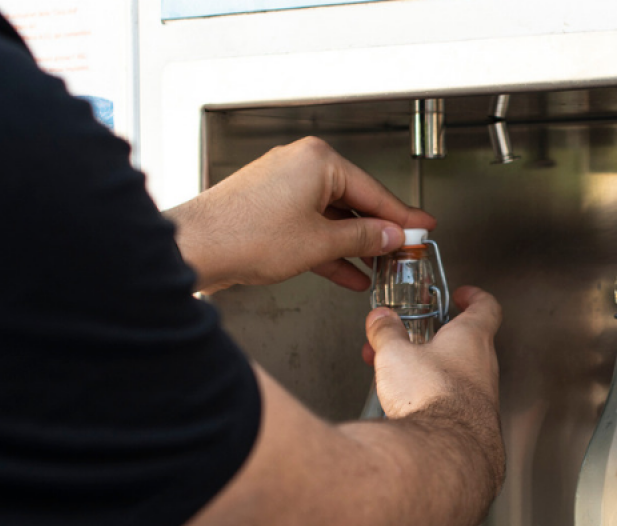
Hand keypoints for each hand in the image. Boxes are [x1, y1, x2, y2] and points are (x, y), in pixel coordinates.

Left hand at [164, 136, 433, 294]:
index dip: (402, 216)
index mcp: (317, 161)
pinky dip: (329, 247)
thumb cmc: (244, 235)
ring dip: (355, 245)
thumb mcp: (320, 242)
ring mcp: (282, 186)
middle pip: (354, 201)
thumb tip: (389, 236)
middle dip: (378, 232)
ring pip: (332, 216)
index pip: (374, 191)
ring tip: (379, 268)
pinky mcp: (269, 207)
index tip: (422, 227)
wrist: (194, 248)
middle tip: (404, 251)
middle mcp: (300, 166)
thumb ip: (363, 238)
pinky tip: (348, 272)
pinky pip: (311, 225)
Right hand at [363, 285, 504, 482]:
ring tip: (398, 372)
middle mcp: (484, 366)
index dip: (474, 297)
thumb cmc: (431, 395)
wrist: (445, 448)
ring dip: (430, 368)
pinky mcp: (473, 422)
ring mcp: (483, 396)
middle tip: (414, 337)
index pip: (486, 307)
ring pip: (458, 373)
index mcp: (472, 337)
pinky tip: (408, 403)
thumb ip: (386, 333)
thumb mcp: (395, 354)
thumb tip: (380, 319)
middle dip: (435, 338)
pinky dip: (433, 395)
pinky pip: (454, 401)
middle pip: (467, 342)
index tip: (462, 295)